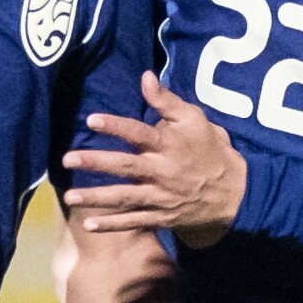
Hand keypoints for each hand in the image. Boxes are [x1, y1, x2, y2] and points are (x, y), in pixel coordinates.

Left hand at [63, 71, 248, 244]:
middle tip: (68, 158)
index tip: (91, 120)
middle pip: (125, 166)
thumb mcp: (194, 119)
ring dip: (96, 198)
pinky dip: (113, 225)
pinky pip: (134, 222)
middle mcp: (163, 171)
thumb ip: (166, 101)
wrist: (234, 191)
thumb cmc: (210, 149)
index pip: (139, 133)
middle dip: (96, 162)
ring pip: (125, 197)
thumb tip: (145, 77)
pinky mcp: (162, 216)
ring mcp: (161, 196)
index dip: (115, 126)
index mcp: (169, 144)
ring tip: (69, 196)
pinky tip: (89, 225)